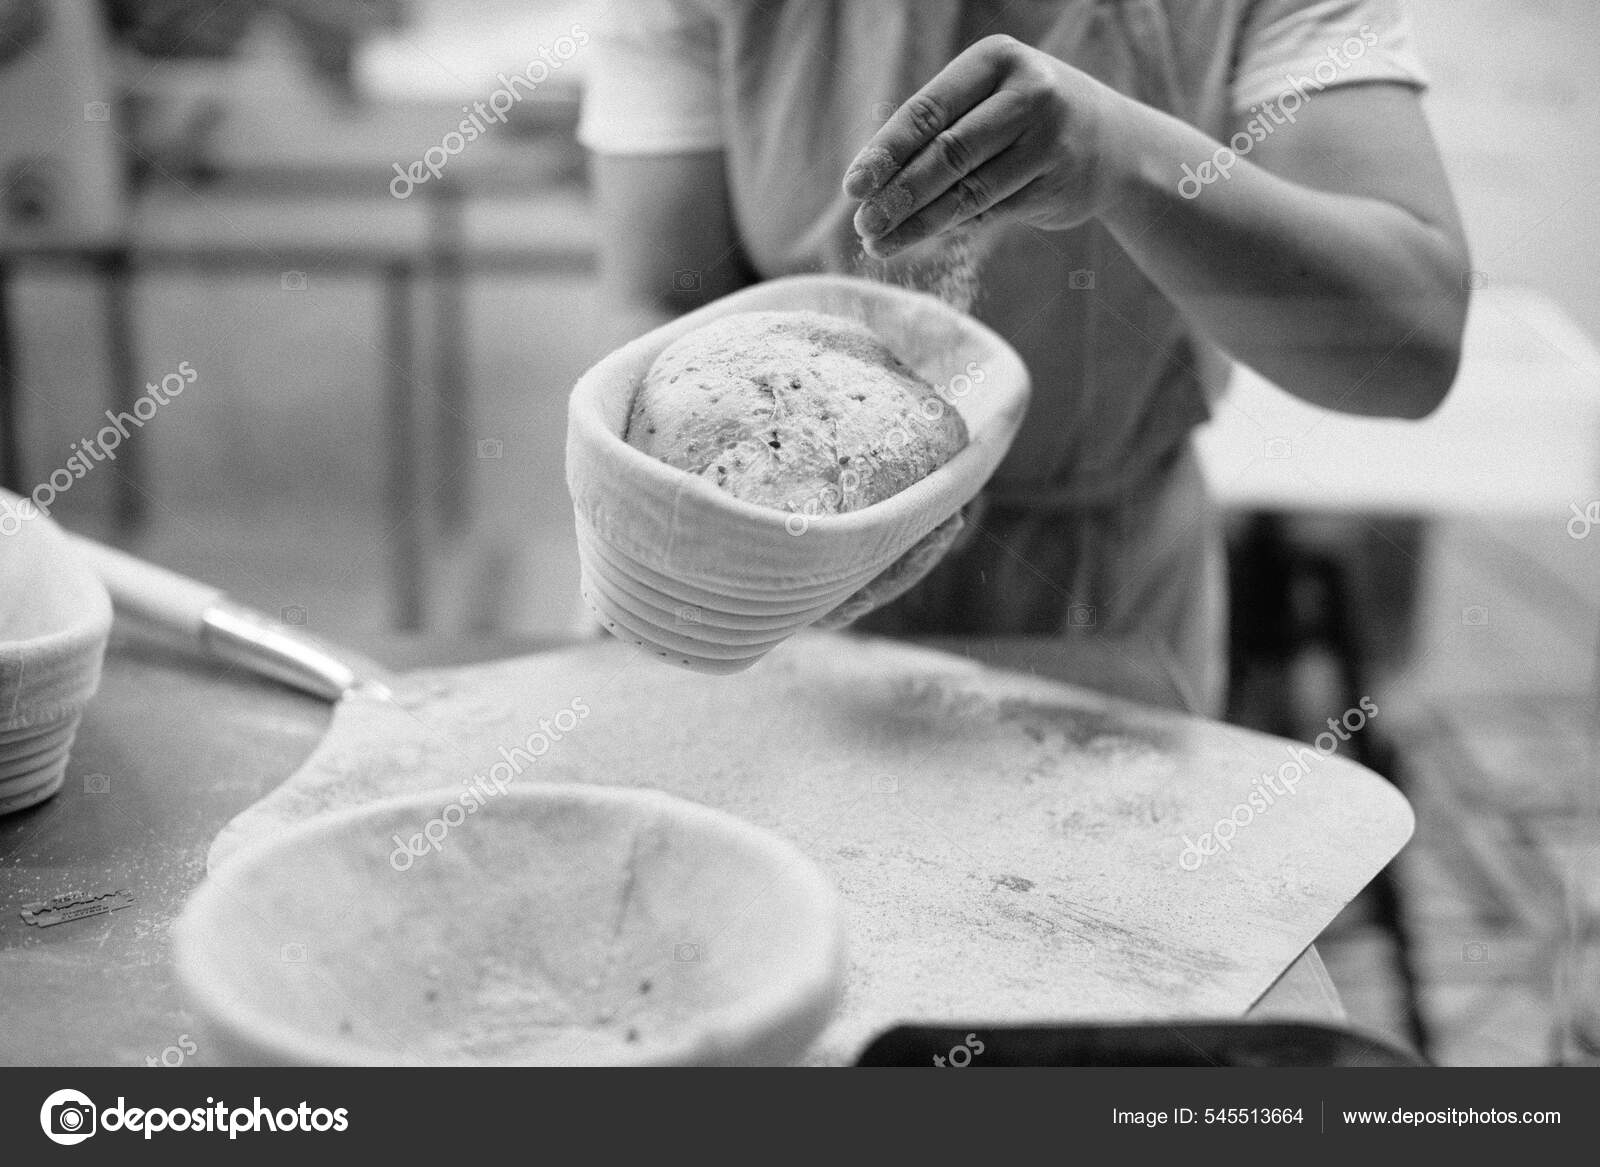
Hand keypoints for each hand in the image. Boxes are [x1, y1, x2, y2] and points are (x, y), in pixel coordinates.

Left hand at [843, 35, 1132, 258]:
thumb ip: (938, 132)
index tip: (852, 187)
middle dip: (898, 194)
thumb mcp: (988, 102)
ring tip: (879, 242)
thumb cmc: (1027, 120)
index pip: (927, 110)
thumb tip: (870, 187)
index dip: (885, 152)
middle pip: (947, 153)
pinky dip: (951, 228)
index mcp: (996, 61)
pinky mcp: (1057, 182)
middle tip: (863, 224)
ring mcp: (1048, 139)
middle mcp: (1028, 93)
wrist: (1116, 145)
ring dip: (918, 222)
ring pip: (969, 190)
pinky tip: (921, 239)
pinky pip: (991, 211)